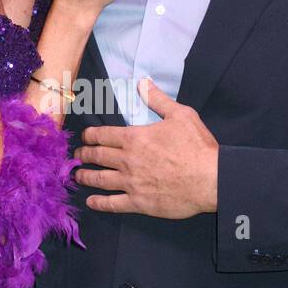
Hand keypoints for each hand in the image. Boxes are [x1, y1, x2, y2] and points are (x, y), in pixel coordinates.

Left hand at [73, 78, 218, 217]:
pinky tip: (91, 201)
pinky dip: (99, 203)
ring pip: (100, 179)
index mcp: (135, 138)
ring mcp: (131, 183)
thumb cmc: (197, 146)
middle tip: (78, 155)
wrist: (210, 178)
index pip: (103, 135)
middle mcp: (127, 160)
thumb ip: (158, 99)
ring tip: (78, 175)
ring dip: (85, 176)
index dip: (90, 135)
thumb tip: (143, 83)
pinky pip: (112, 204)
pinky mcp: (138, 203)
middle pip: (97, 156)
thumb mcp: (180, 115)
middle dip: (84, 154)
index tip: (85, 137)